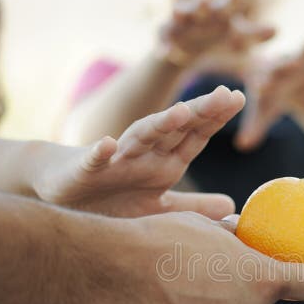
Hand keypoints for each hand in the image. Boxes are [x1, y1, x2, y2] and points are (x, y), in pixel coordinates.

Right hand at [34, 86, 243, 217]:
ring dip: (159, 124)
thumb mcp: (160, 207)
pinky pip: (94, 159)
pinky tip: (107, 144)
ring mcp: (117, 159)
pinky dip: (100, 151)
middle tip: (224, 95)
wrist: (65, 191)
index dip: (216, 117)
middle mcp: (145, 153)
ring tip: (181, 112)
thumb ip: (195, 206)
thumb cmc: (114, 196)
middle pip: (175, 128)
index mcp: (165, 161)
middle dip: (199, 111)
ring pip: (141, 137)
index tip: (238, 98)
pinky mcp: (87, 170)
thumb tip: (232, 207)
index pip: (195, 135)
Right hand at [158, 0, 274, 68]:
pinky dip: (164, 46)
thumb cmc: (216, 38)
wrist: (187, 50)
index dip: (231, 0)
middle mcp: (199, 12)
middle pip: (201, 5)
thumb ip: (254, 34)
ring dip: (179, 13)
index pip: (227, 4)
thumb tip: (278, 30)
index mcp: (218, 11)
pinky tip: (164, 53)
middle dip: (202, 4)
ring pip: (179, 14)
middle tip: (206, 2)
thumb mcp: (236, 38)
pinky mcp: (166, 35)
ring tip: (179, 12)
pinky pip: (164, 39)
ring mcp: (181, 22)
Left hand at [236, 39, 303, 149]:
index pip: (261, 79)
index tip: (260, 86)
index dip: (261, 83)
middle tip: (288, 63)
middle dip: (284, 63)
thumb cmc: (274, 97)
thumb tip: (242, 147)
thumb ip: (254, 127)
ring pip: (302, 54)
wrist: (291, 81)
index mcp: (263, 75)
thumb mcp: (266, 112)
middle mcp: (279, 63)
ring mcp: (298, 60)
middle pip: (281, 64)